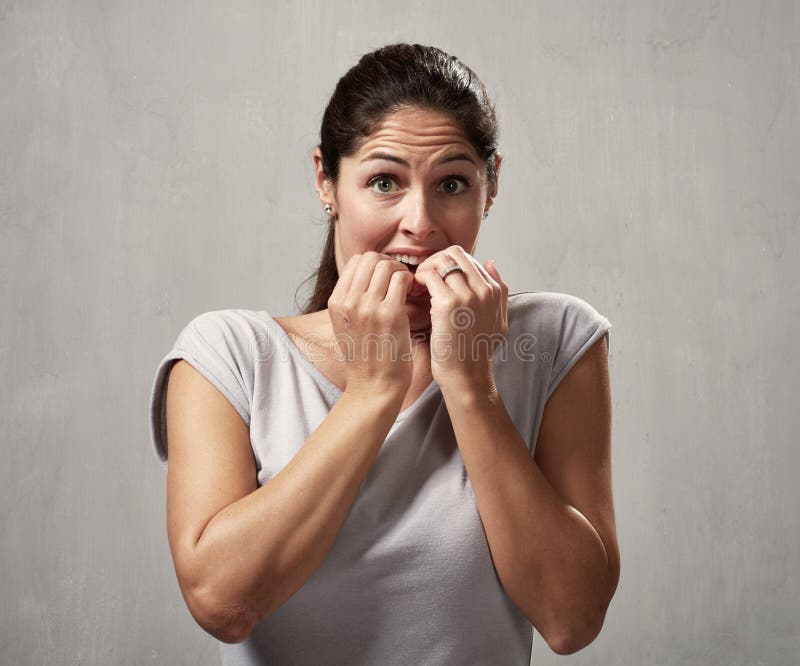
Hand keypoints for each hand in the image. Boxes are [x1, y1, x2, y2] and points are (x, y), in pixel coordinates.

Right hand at [327, 252, 414, 396]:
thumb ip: (352, 300)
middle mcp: (349, 301)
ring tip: (407, 288)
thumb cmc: (365, 358)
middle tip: (399, 280)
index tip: (386, 277)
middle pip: (371, 258)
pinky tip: (413, 295)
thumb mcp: (345, 326)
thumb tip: (367, 274)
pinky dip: (411, 282)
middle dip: (389, 263)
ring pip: (387, 265)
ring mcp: (368, 307)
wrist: (373, 386)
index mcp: (336, 302)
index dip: (375, 263)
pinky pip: (403, 279)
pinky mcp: (390, 314)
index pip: (356, 261)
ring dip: (401, 272)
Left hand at [412, 246, 507, 390]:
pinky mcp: (447, 304)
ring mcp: (466, 295)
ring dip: (426, 269)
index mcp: (495, 291)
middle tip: (425, 278)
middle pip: (454, 253)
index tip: (437, 278)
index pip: (469, 257)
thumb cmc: (476, 352)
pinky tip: (416, 293)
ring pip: (441, 260)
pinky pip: (429, 276)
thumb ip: (499, 290)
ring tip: (420, 285)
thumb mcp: (498, 320)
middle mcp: (483, 289)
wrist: (467, 377)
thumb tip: (490, 262)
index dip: (448, 264)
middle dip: (435, 261)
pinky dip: (419, 279)